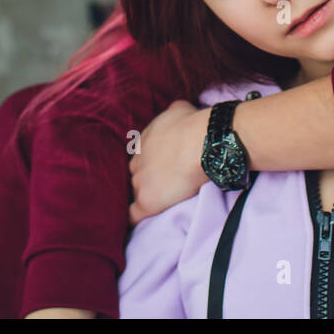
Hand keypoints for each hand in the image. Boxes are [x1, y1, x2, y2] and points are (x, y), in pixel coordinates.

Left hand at [128, 100, 210, 225]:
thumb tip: (176, 110)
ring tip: (151, 204)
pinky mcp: (147, 201)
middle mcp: (137, 159)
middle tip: (159, 184)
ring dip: (142, 196)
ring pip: (134, 192)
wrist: (201, 143)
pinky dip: (132, 218)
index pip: (141, 155)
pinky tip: (133, 224)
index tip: (160, 167)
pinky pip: (132, 215)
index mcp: (144, 140)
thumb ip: (173, 112)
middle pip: (135, 173)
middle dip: (145, 178)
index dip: (150, 163)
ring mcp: (140, 181)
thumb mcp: (180, 109)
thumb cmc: (194, 124)